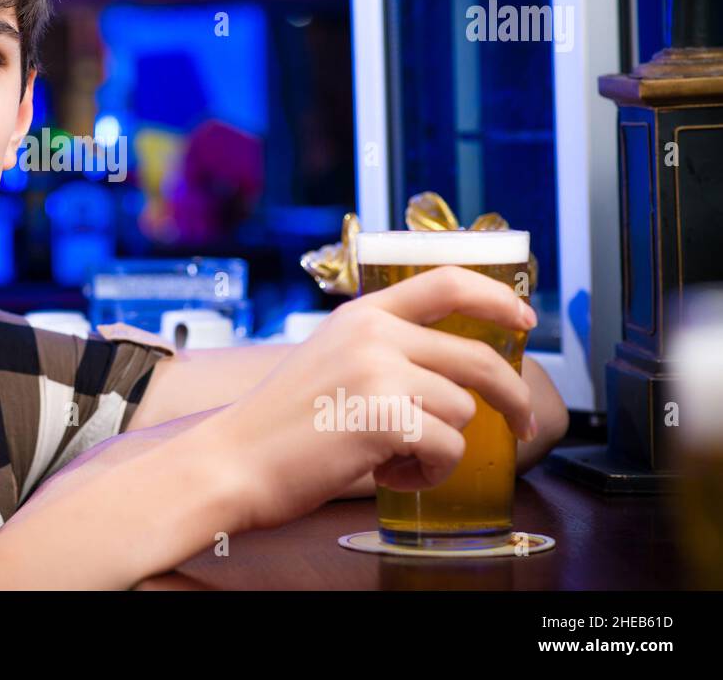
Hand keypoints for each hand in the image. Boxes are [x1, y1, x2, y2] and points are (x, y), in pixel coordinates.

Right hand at [196, 265, 537, 533]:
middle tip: (520, 422)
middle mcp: (374, 335)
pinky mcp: (384, 418)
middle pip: (475, 359)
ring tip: (393, 458)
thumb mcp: (330, 361)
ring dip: (441, 447)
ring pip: (462, 412)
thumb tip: (453, 374)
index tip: (524, 318)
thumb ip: (384, 353)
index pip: (447, 283)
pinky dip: (427, 474)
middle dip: (512, 396)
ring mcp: (379, 373)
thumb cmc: (279, 425)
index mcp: (361, 315)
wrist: (233, 461)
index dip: (497, 299)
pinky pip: (446, 450)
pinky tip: (388, 474)